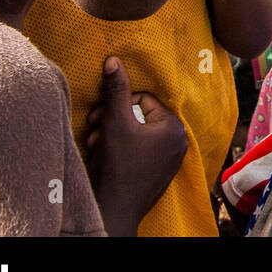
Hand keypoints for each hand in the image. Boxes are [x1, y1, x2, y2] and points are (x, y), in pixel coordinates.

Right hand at [86, 57, 188, 236]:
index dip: (117, 104)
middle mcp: (178, 141)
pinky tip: (104, 155)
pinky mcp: (158, 172)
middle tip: (93, 126)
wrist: (112, 211)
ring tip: (95, 142)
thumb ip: (115, 90)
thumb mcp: (114, 122)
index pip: (143, 98)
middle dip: (113, 119)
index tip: (97, 114)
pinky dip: (120, 148)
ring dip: (112, 133)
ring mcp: (169, 159)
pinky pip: (139, 150)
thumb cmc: (116, 166)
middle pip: (140, 115)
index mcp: (174, 126)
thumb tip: (114, 60)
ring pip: (137, 132)